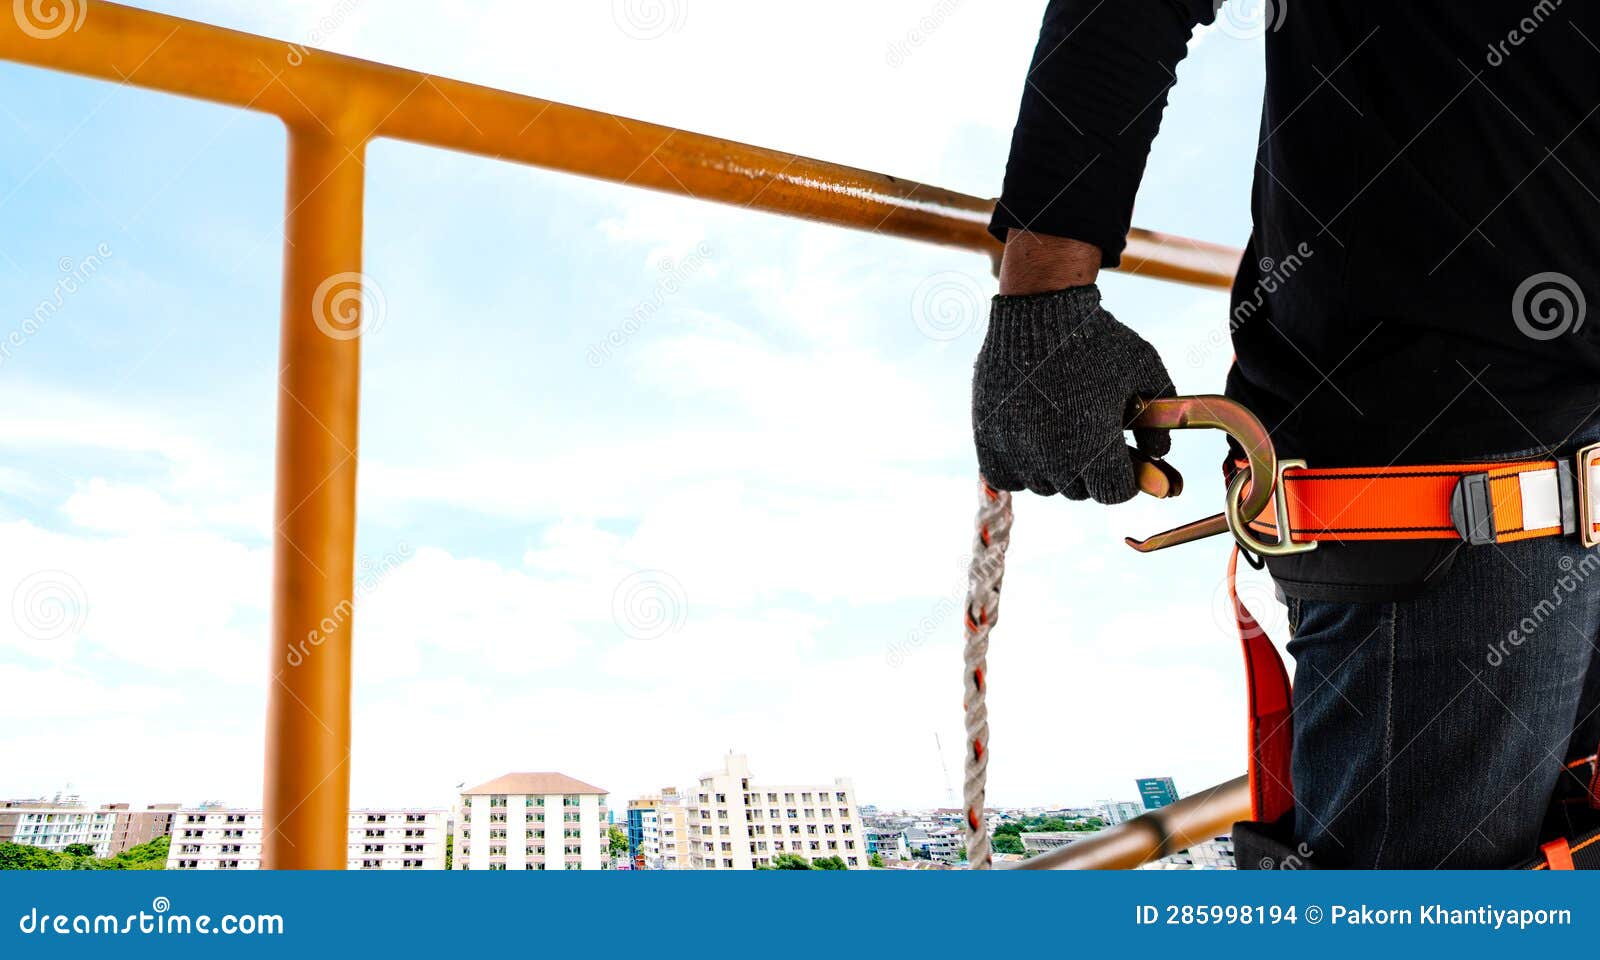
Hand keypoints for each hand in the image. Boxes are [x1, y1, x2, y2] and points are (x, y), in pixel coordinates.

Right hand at [971, 284, 1173, 502]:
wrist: (1040, 310)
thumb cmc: (1097, 340)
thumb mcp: (1145, 372)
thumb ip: (1159, 421)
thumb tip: (1158, 454)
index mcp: (1093, 447)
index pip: (1114, 493)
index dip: (1126, 476)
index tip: (1124, 455)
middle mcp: (1051, 458)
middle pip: (1080, 491)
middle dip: (1093, 470)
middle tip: (1093, 435)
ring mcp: (1015, 450)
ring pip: (1044, 485)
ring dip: (1056, 468)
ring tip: (1062, 430)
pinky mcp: (987, 439)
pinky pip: (1007, 477)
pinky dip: (1021, 466)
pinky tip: (1032, 438)